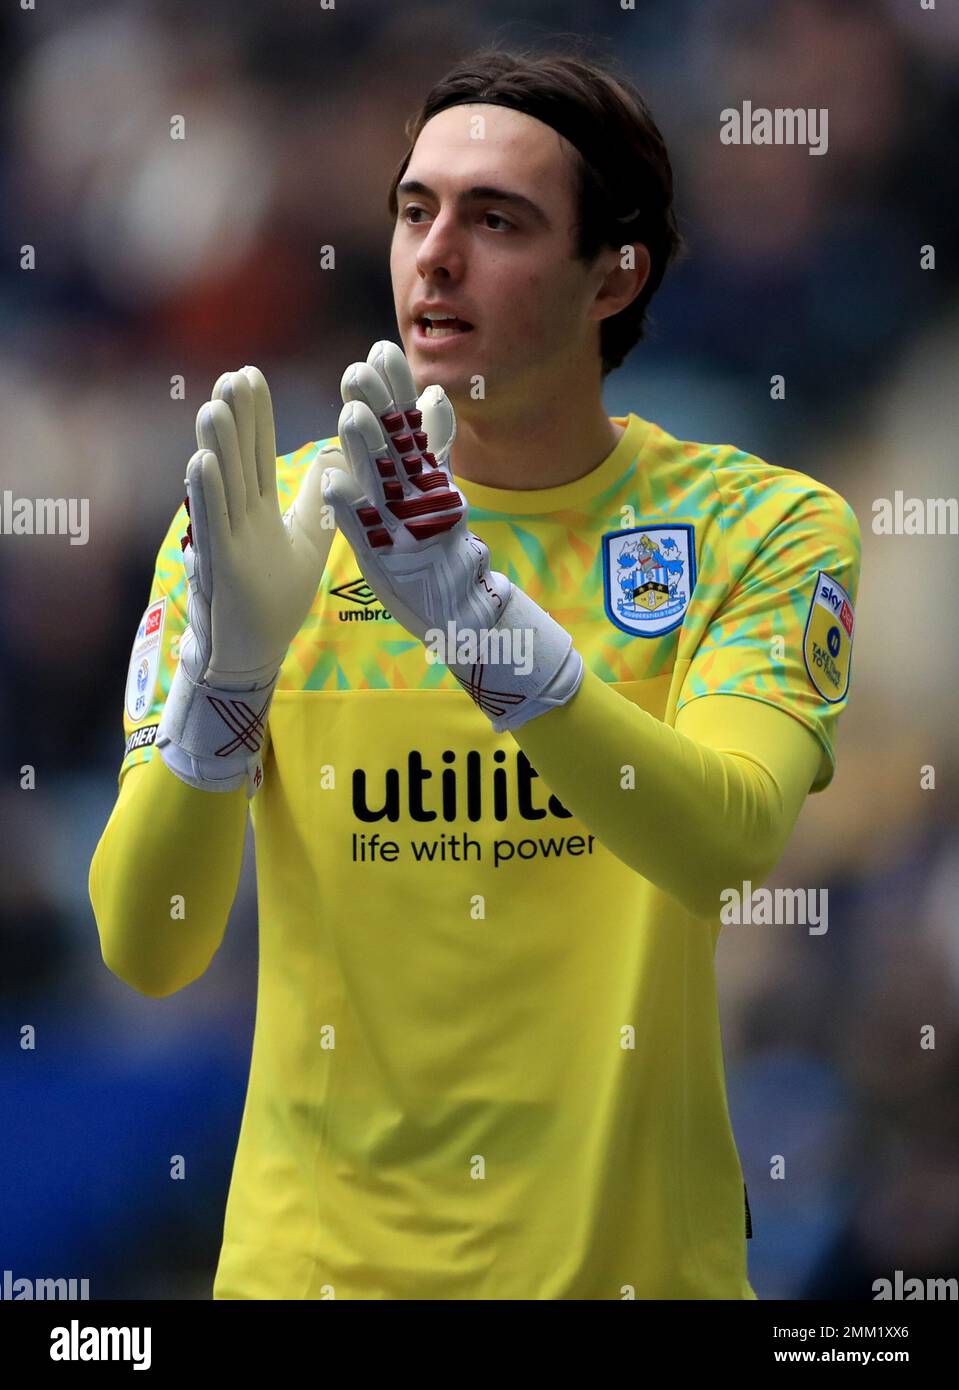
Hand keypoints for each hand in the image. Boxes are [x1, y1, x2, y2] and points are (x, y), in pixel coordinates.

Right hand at [157, 365, 332, 791]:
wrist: (254, 652)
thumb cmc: (274, 598)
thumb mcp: (308, 540)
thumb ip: (317, 500)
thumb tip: (335, 460)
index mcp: (256, 510)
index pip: (256, 454)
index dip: (255, 416)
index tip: (252, 375)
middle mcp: (235, 518)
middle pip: (237, 460)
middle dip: (235, 418)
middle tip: (233, 374)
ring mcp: (223, 541)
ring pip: (220, 487)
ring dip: (216, 446)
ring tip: (214, 404)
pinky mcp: (218, 568)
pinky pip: (211, 526)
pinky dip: (205, 494)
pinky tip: (201, 461)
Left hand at [321, 341, 582, 730]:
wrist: (459, 609)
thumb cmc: (438, 545)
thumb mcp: (438, 489)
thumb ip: (432, 444)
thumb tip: (433, 395)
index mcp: (426, 475)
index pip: (408, 421)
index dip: (395, 386)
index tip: (379, 349)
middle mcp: (418, 495)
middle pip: (395, 443)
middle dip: (377, 406)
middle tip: (355, 370)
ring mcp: (403, 525)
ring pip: (381, 481)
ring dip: (366, 450)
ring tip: (349, 416)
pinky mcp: (386, 559)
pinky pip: (363, 529)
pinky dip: (350, 506)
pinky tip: (334, 483)